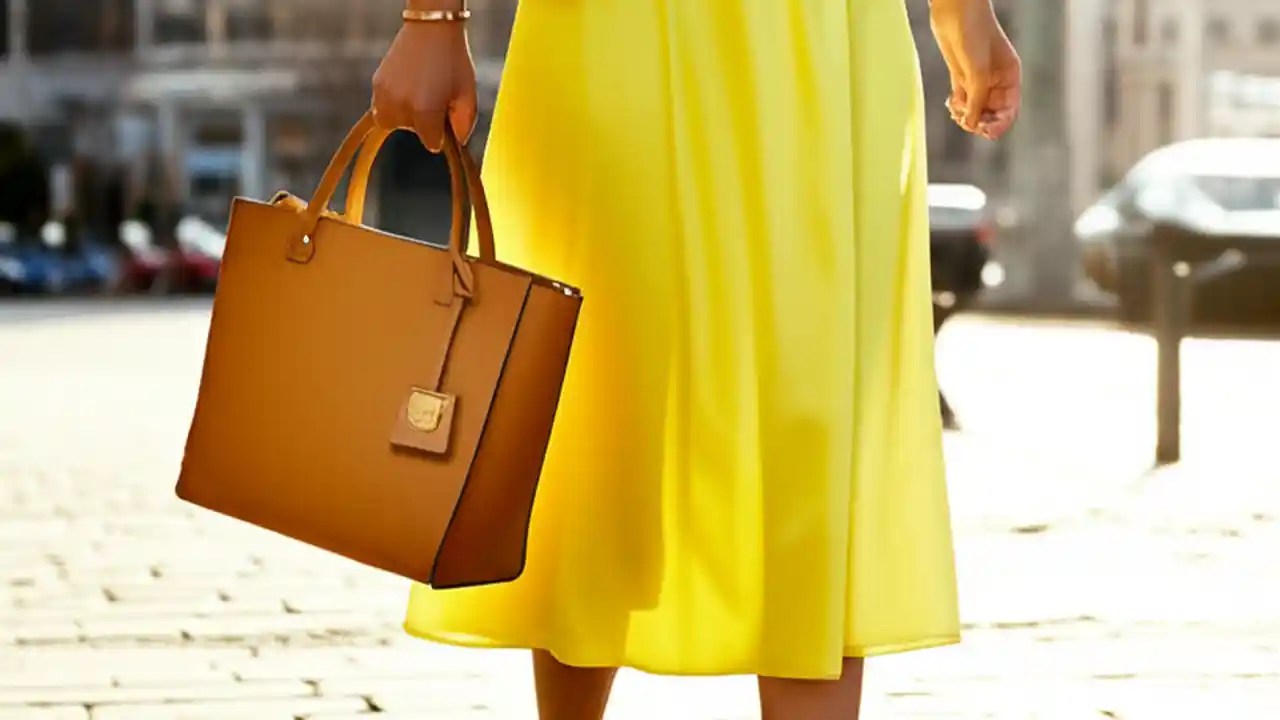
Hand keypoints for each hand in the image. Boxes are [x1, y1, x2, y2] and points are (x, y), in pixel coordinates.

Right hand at [372, 21, 477, 151]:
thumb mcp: (468, 95)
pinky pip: (380, 107)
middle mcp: (400, 106)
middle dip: (424, 123)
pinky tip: (406, 89)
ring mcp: (384, 94)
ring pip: (391, 122)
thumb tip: (456, 144)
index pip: (431, 142)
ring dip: (404, 117)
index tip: (445, 119)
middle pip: (412, 132)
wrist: (431, 27)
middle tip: (434, 99)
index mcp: (425, 111)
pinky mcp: (376, 84)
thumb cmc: (454, 61)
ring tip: (418, 96)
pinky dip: (392, 105)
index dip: (441, 134)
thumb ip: (464, 126)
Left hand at [930, 0, 1020, 139]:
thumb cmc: (974, 34)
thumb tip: (972, 125)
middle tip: (966, 123)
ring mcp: (979, 80)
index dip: (1000, 124)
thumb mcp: (978, 73)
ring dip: (966, 116)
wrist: (954, 13)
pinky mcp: (962, 78)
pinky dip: (957, 107)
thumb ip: (976, 100)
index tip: (987, 131)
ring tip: (956, 110)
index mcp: (1010, 77)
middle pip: (992, 114)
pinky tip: (952, 102)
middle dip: (980, 122)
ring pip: (976, 110)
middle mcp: (997, 81)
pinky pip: (962, 102)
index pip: (1010, 110)